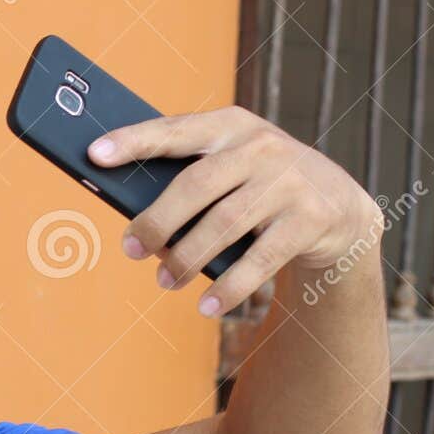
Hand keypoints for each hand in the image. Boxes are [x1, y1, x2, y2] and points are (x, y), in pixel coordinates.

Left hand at [87, 105, 379, 315]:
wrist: (339, 207)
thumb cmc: (260, 189)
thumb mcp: (231, 170)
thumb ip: (190, 184)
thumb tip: (140, 230)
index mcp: (231, 126)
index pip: (175, 131)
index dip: (134, 140)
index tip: (94, 154)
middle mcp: (261, 147)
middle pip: (195, 186)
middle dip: (157, 223)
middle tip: (130, 250)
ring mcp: (289, 182)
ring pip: (223, 226)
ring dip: (186, 260)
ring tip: (164, 281)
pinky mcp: (310, 219)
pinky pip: (259, 260)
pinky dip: (229, 288)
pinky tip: (207, 306)